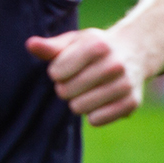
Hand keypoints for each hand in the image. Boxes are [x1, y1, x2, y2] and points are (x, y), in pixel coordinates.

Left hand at [27, 29, 144, 124]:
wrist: (133, 53)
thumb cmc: (92, 48)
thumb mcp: (72, 42)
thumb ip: (50, 47)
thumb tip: (30, 44)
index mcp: (96, 46)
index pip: (56, 73)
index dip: (56, 72)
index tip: (66, 66)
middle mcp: (114, 65)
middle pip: (65, 92)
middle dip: (65, 87)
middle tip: (78, 79)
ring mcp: (125, 85)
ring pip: (79, 107)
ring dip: (77, 101)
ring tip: (88, 89)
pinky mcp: (131, 103)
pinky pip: (95, 120)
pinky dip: (92, 114)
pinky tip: (100, 100)